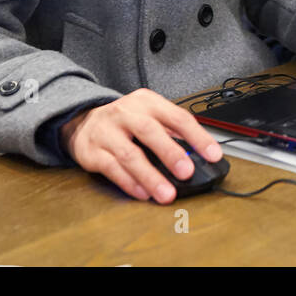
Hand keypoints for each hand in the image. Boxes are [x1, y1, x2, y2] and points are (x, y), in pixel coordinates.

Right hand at [59, 88, 223, 204]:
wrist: (82, 120)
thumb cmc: (124, 120)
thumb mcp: (148, 114)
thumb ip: (171, 132)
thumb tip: (197, 157)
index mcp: (147, 102)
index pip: (177, 116)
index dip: (197, 136)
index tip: (213, 154)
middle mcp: (126, 113)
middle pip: (150, 131)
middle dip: (170, 153)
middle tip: (187, 172)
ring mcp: (107, 132)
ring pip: (130, 155)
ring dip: (150, 176)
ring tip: (166, 194)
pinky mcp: (92, 152)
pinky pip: (112, 169)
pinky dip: (130, 183)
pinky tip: (143, 194)